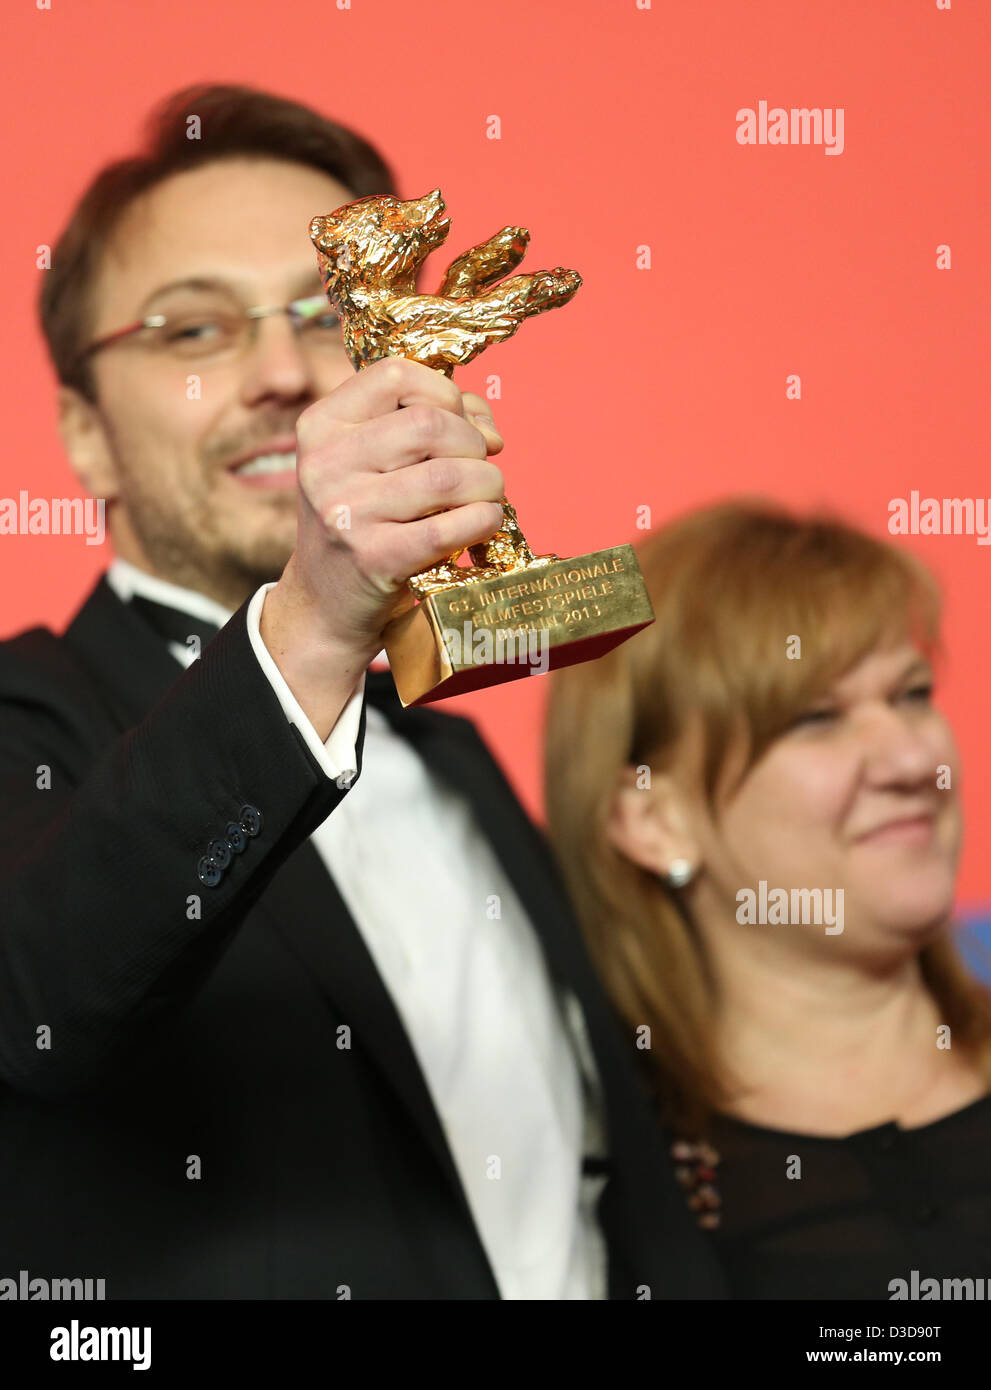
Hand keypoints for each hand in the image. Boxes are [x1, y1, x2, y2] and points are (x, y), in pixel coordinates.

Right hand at [260, 357, 504, 737]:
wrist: (324, 605)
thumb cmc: (362, 523)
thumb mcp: (368, 463)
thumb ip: (423, 423)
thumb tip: (487, 425)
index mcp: (320, 425)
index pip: (395, 374)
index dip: (445, 393)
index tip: (462, 425)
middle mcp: (325, 464)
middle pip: (429, 423)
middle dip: (474, 444)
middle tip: (480, 468)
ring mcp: (347, 512)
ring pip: (448, 475)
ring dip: (488, 485)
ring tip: (487, 498)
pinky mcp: (375, 558)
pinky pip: (452, 525)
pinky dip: (484, 520)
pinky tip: (482, 524)